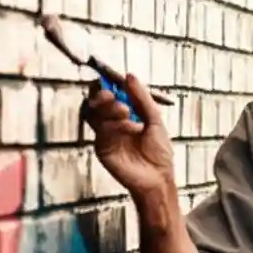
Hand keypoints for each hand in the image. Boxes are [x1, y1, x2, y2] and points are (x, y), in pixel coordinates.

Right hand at [81, 74, 174, 195]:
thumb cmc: (159, 151)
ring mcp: (105, 135)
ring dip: (106, 107)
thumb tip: (129, 76)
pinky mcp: (102, 147)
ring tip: (123, 110)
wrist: (157, 177)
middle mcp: (112, 122)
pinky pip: (99, 130)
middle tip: (111, 95)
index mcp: (126, 114)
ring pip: (93, 113)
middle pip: (97, 102)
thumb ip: (142, 99)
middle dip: (102, 94)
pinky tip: (126, 127)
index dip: (110, 84)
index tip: (114, 78)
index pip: (112, 94)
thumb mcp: (154, 120)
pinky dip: (111, 124)